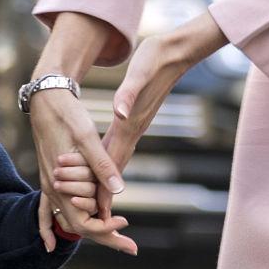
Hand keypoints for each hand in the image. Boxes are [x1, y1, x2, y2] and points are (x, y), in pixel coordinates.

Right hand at [28, 87, 135, 253]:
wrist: (45, 100)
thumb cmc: (68, 116)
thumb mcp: (87, 138)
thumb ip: (102, 166)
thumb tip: (119, 191)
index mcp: (61, 186)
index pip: (83, 224)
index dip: (105, 229)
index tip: (126, 223)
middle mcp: (52, 192)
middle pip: (78, 228)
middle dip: (106, 238)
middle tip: (132, 248)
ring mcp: (48, 187)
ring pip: (67, 220)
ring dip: (91, 231)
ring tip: (117, 238)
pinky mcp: (48, 179)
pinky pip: (44, 211)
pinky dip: (48, 229)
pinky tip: (50, 244)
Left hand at [99, 10, 226, 216]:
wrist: (176, 49)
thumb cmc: (156, 57)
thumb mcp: (139, 72)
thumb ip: (128, 95)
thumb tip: (120, 114)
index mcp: (130, 123)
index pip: (113, 162)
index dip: (104, 188)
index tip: (98, 213)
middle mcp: (133, 128)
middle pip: (115, 168)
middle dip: (103, 194)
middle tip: (92, 219)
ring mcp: (136, 125)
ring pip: (118, 160)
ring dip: (104, 181)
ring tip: (93, 202)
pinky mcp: (136, 119)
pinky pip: (119, 147)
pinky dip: (109, 163)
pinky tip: (101, 169)